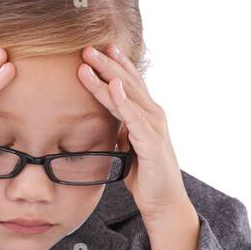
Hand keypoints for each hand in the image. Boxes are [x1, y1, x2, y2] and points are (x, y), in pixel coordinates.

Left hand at [77, 43, 198, 249]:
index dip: (114, 65)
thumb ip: (122, 132)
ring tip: (91, 60)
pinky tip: (113, 86)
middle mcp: (153, 115)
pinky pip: (134, 117)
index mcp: (146, 115)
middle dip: (107, 63)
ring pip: (128, 95)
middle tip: (87, 46)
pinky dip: (123, 100)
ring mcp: (153, 127)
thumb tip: (110, 124)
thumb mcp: (128, 148)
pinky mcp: (151, 142)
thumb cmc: (146, 175)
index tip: (98, 48)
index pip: (128, 83)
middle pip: (127, 82)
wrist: (163, 202)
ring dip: (109, 75)